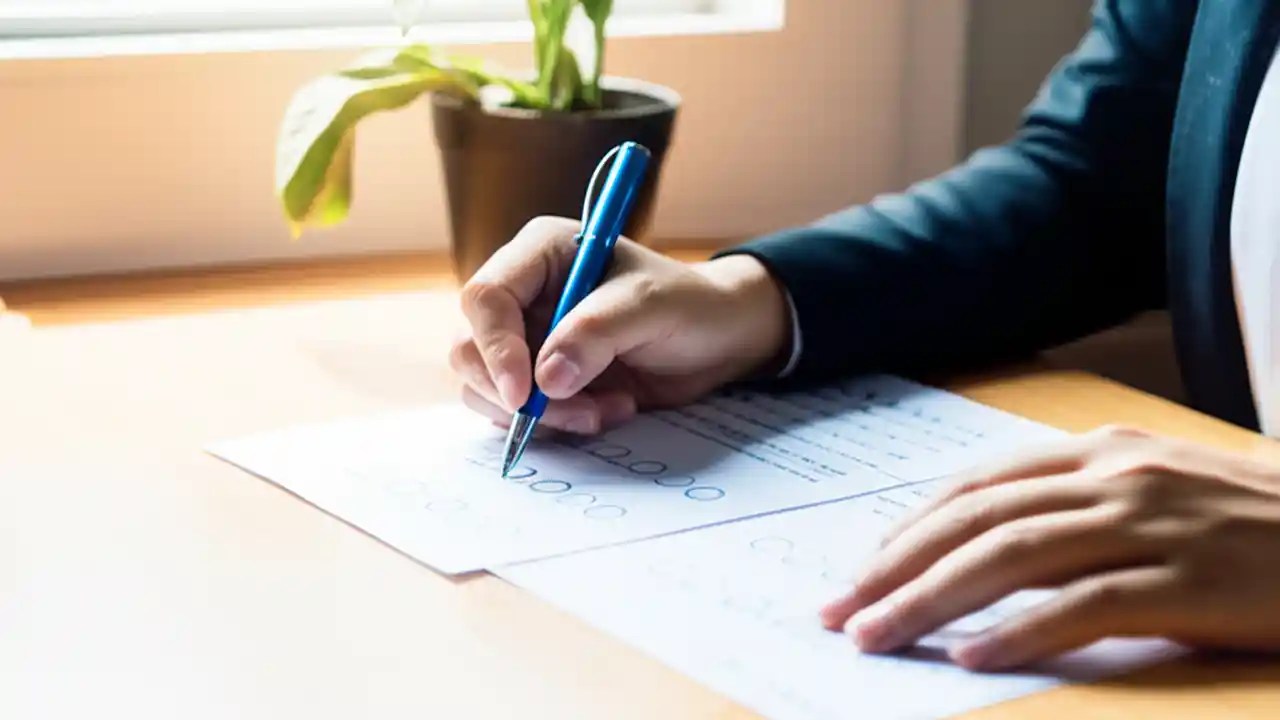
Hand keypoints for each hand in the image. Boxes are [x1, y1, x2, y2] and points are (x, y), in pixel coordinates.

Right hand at [450, 216, 791, 433]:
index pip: (486, 296)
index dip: (495, 346)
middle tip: (579, 412)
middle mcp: (523, 294)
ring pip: (487, 387)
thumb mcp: (651, 308)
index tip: (524, 392)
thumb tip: (544, 379)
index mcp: (541, 253)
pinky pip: (516, 412)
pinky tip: (606, 410)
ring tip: (605, 409)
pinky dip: (556, 424)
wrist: (717, 342)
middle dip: (515, 392)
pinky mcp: (538, 378)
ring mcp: (526, 338)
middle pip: (471, 346)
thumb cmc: (688, 306)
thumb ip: (596, 333)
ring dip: (543, 414)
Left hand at [820, 425, 1279, 670]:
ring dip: (932, 598)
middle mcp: (1118, 476)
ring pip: (1012, 556)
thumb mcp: (1160, 492)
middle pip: (978, 519)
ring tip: (878, 636)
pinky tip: (973, 656)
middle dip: (896, 566)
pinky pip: (1086, 605)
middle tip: (840, 610)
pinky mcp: (1191, 583)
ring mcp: (1154, 525)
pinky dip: (1021, 631)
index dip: (908, 528)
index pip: (977, 486)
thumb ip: (1078, 507)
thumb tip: (985, 550)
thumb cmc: (1254, 525)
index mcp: (1103, 452)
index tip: (861, 570)